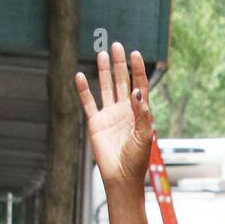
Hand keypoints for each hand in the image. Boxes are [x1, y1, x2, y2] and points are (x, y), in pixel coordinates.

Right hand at [75, 42, 153, 190]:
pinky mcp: (96, 123)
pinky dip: (84, 90)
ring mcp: (110, 116)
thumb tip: (136, 91)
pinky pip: (88, 102)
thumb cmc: (137, 161)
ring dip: (105, 72)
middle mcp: (124, 111)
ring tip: (102, 54)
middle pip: (122, 82)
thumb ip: (142, 114)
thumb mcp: (144, 136)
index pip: (139, 86)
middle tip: (117, 45)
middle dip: (120, 64)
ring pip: (106, 88)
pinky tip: (80, 76)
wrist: (121, 177)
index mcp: (139, 113)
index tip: (135, 54)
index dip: (137, 70)